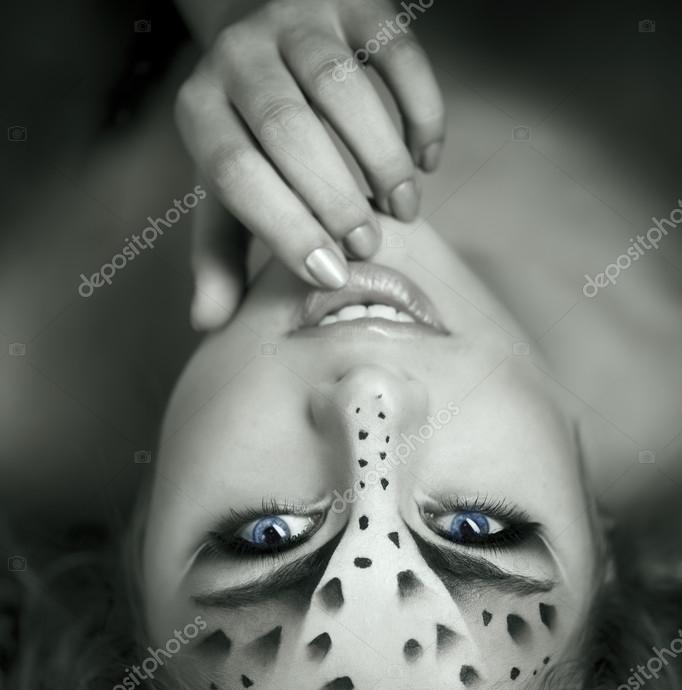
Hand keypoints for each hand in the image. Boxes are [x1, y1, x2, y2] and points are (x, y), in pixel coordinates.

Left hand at [175, 0, 444, 329]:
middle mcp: (238, 55)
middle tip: (368, 247)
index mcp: (200, 109)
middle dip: (334, 198)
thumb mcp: (222, 192)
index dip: (286, 229)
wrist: (256, 26)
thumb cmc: (245, 133)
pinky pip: (396, 50)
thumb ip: (218, 254)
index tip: (331, 275)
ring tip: (402, 209)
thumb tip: (208, 323)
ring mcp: (295, 19)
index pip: (236, 172)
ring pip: (341, 86)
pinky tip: (427, 158)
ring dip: (381, 158)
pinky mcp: (352, 0)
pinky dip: (420, 110)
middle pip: (287, 127)